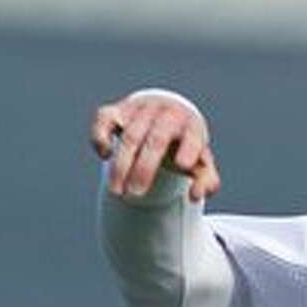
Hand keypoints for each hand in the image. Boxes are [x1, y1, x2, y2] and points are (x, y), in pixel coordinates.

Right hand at [90, 91, 220, 201]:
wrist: (167, 115)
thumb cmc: (184, 144)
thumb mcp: (200, 161)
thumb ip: (206, 180)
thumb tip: (196, 195)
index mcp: (191, 126)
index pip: (193, 136)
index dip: (189, 148)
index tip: (183, 165)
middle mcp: (167, 114)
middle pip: (156, 140)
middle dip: (144, 168)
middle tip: (135, 193)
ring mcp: (141, 110)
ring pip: (130, 136)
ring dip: (121, 165)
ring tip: (117, 191)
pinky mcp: (118, 110)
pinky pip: (105, 119)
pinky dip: (101, 137)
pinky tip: (105, 155)